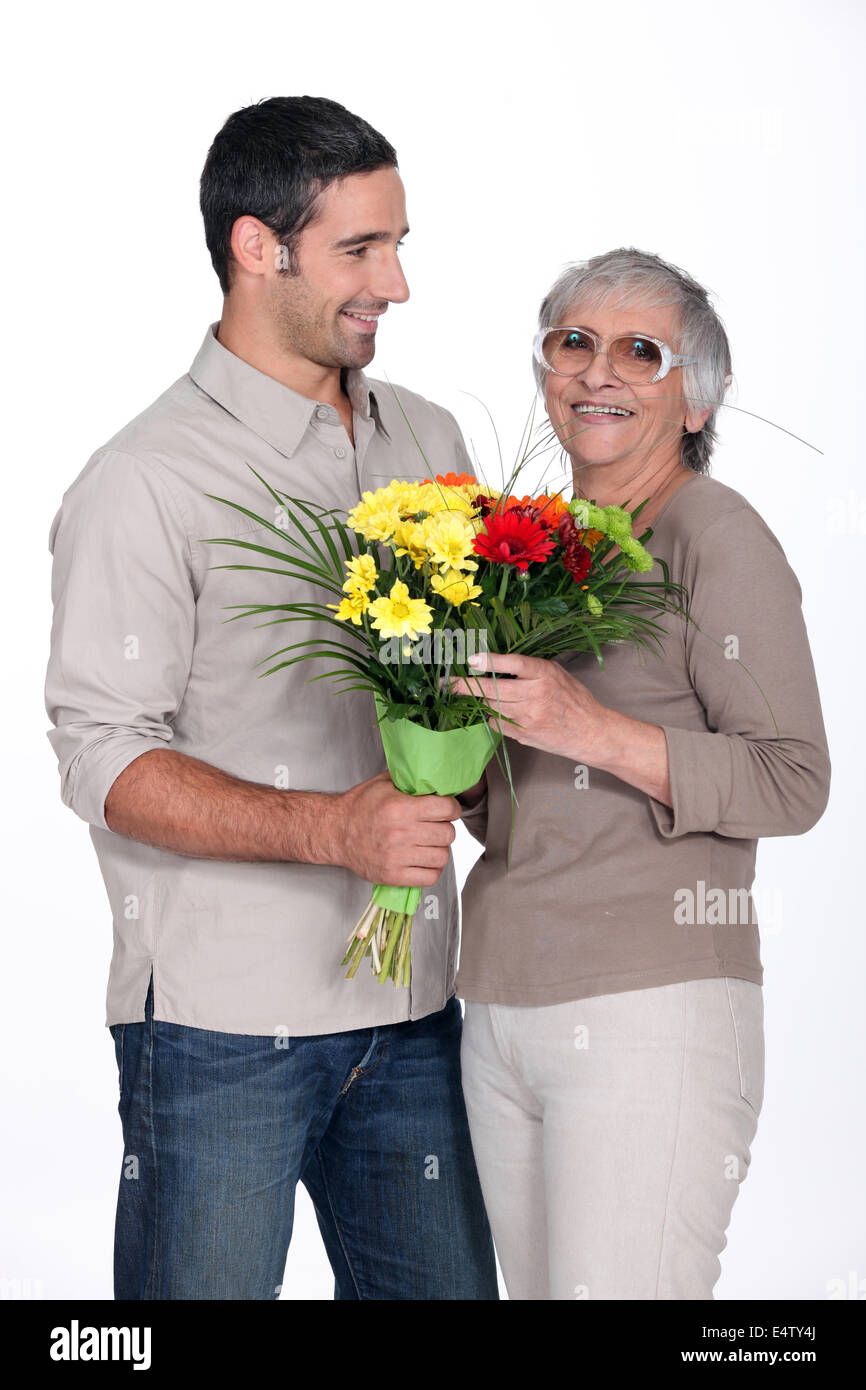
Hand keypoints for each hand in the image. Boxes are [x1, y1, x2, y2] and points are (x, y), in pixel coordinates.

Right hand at [332, 770, 461, 885]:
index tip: (446, 809)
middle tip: (436, 826)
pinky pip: (430, 877)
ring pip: (442, 857)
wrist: (335, 832)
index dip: (451, 808)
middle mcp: (400, 833)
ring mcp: (396, 857)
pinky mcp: (393, 875)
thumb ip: (410, 779)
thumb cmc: (360, 806)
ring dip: (439, 849)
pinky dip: (431, 869)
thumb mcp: (383, 784)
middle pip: (448, 834)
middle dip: (445, 828)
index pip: (447, 809)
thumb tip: (436, 774)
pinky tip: (422, 859)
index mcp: (400, 808)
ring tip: (429, 843)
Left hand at [448, 651, 612, 763]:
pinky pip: (497, 723)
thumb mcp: (557, 674)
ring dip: (482, 701)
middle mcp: (536, 694)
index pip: (512, 663)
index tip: (471, 660)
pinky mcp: (524, 734)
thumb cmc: (574, 699)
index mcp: (545, 674)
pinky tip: (498, 712)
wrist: (591, 732)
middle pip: (493, 689)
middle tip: (449, 682)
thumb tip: (494, 663)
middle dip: (466, 686)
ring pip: (491, 706)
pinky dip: (493, 716)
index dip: (489, 661)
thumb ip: (530, 669)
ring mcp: (529, 717)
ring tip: (475, 695)